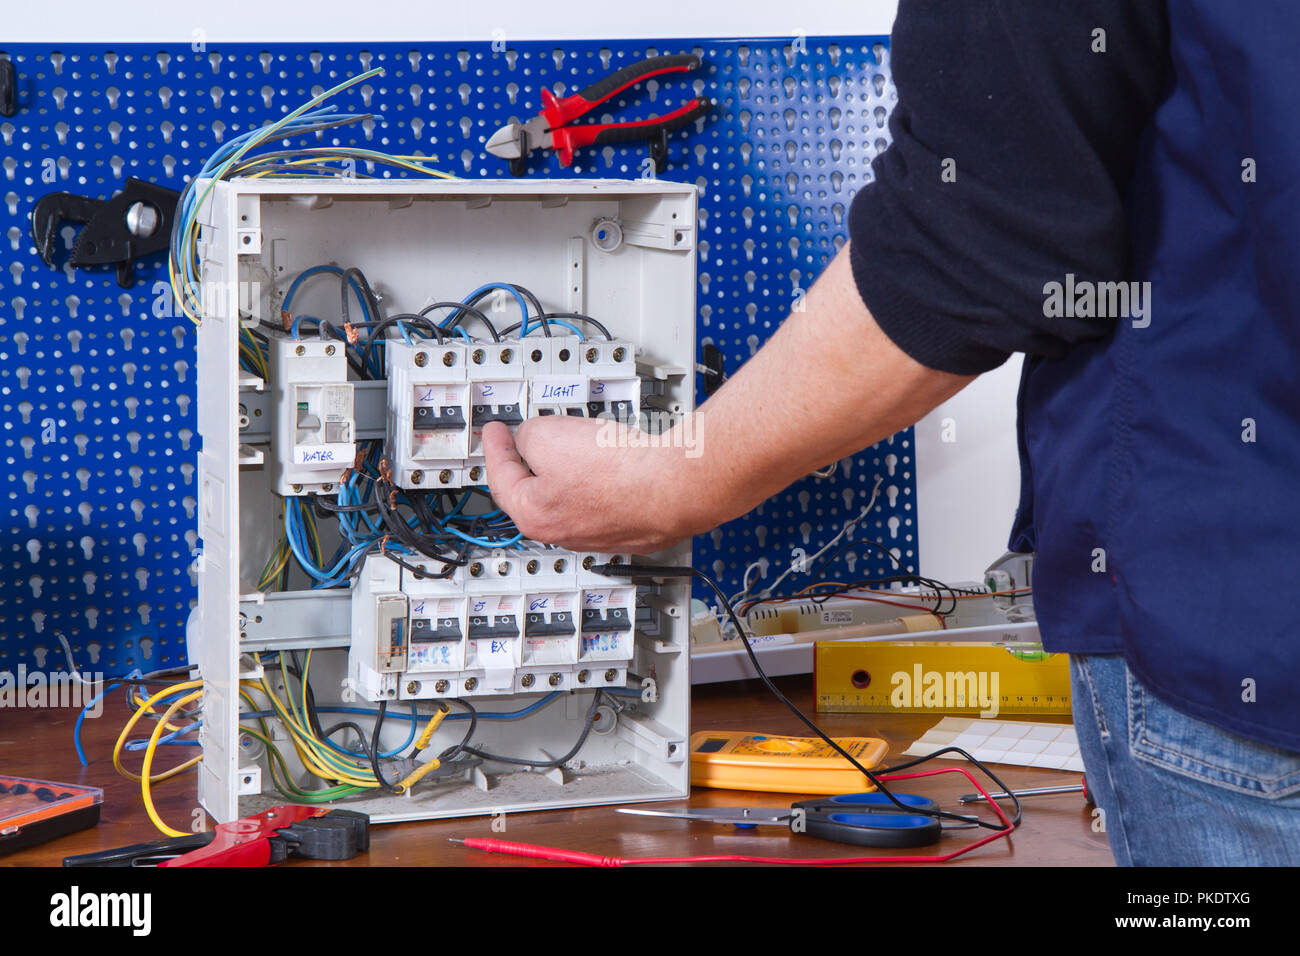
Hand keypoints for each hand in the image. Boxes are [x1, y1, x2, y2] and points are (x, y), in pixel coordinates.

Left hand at [483, 418, 701, 553]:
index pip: (501, 477)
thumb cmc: (617, 470)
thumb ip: (528, 434)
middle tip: (527, 440)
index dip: (495, 446)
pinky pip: (610, 500)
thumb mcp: (548, 434)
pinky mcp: (633, 528)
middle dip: (531, 462)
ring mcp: (602, 534)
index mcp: (534, 515)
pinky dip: (606, 480)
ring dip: (574, 471)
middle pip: (537, 492)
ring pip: (576, 497)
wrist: (674, 485)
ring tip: (584, 443)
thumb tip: (533, 437)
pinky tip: (616, 462)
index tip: (495, 432)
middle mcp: (566, 533)